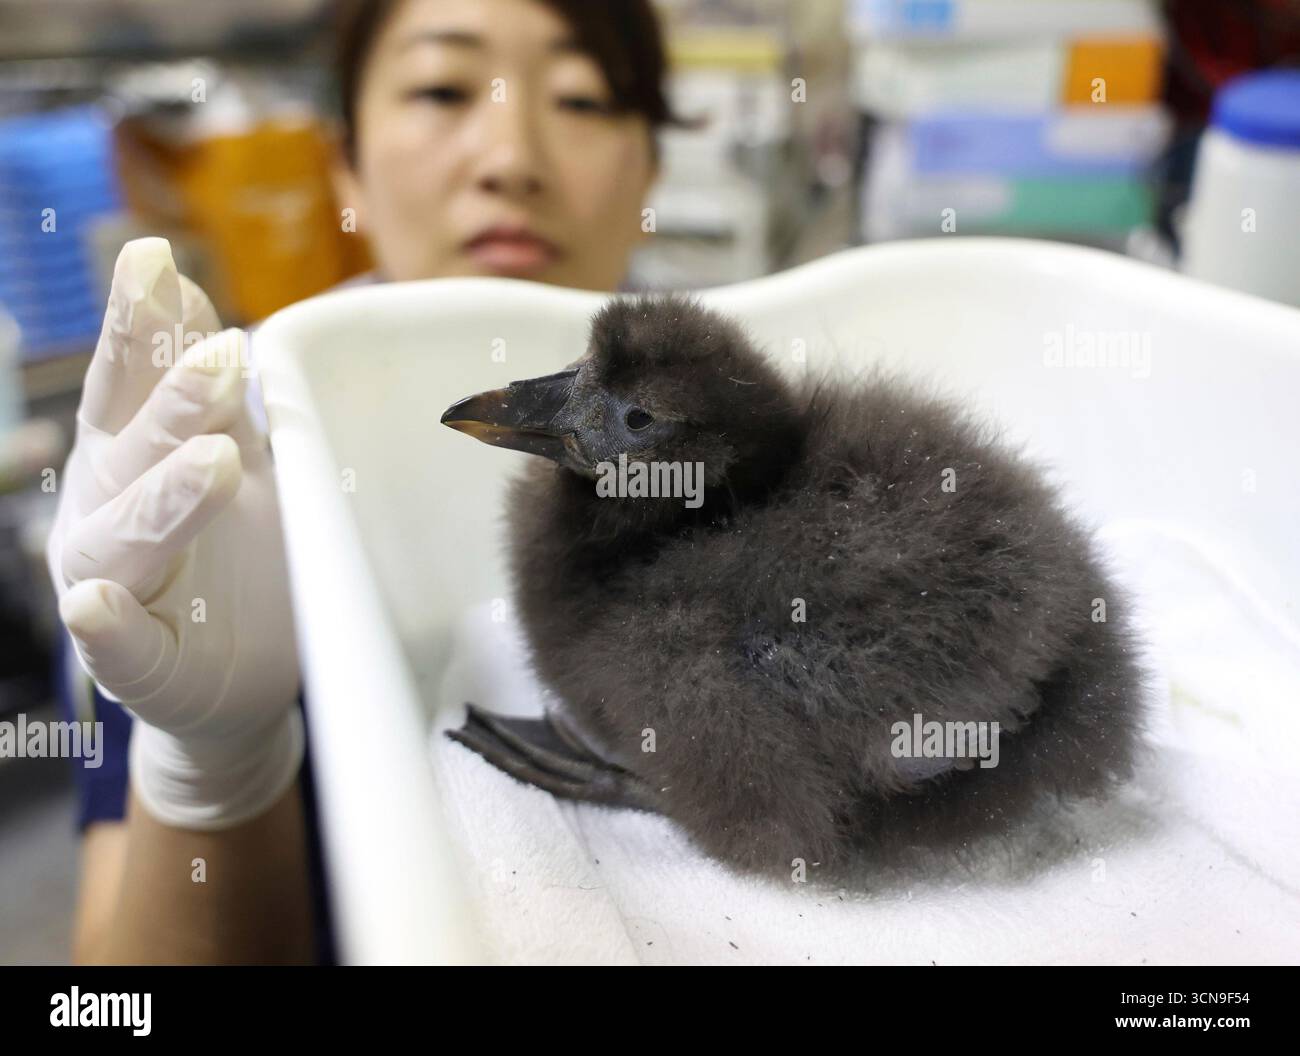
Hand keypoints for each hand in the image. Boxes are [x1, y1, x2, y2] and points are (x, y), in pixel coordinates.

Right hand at [46, 238, 302, 829]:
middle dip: (172, 401)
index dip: (139, 324)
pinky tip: (93, 605)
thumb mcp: (230, 457)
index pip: (130, 380)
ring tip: (215, 463)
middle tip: (223, 355)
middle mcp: (106, 511)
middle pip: (132, 448)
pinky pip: (120, 646)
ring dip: (166, 498)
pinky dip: (107, 627)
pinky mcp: (138, 664)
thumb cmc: (233, 555)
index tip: (156, 261)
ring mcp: (116, 587)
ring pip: (132, 538)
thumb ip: (206, 394)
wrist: (241, 672)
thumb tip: (191, 295)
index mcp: (126, 455)